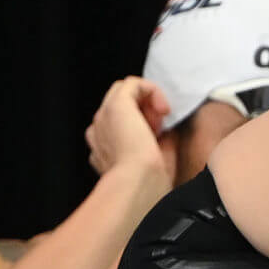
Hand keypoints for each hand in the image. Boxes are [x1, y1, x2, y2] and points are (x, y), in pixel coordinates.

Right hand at [83, 76, 173, 197]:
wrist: (140, 184)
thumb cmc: (148, 183)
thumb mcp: (155, 161)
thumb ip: (158, 141)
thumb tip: (169, 129)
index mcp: (103, 147)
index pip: (119, 123)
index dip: (142, 123)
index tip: (158, 137)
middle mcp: (99, 131)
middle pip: (120, 106)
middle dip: (144, 111)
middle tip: (160, 129)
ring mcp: (104, 117)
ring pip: (125, 93)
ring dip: (147, 101)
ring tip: (161, 119)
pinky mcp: (116, 105)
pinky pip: (133, 83)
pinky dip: (152, 90)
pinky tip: (163, 108)